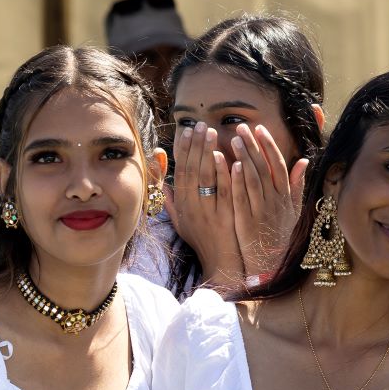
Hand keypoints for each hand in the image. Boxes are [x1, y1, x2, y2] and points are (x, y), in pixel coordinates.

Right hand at [169, 125, 242, 290]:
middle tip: (201, 125)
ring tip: (213, 132)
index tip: (186, 131)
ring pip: (207, 178)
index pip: (181, 172)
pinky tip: (227, 157)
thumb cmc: (202, 241)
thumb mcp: (181, 223)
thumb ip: (171, 201)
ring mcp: (210, 212)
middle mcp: (194, 207)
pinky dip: (224, 173)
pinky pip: (225, 192)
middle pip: (192, 170)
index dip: (182, 151)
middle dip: (195, 145)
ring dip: (208, 153)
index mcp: (183, 206)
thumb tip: (161, 181)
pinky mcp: (227, 217)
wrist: (221, 264)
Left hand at [229, 122, 308, 283]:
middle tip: (241, 127)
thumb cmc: (280, 235)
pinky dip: (237, 179)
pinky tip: (230, 164)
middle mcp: (275, 200)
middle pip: (264, 167)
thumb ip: (297, 185)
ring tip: (233, 139)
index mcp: (285, 196)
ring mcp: (261, 209)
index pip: (278, 164)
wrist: (270, 263)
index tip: (260, 129)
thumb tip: (305, 161)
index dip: (269, 145)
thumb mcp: (294, 210)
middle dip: (253, 145)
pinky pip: (242, 196)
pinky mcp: (246, 219)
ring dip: (244, 157)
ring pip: (253, 178)